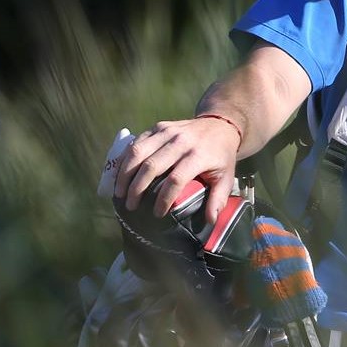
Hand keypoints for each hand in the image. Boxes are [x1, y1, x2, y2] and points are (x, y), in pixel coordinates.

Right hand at [113, 115, 241, 220]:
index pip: (176, 179)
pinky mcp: (159, 126)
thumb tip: (210, 221)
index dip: (164, 198)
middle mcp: (181, 141)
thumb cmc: (221, 156)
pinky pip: (137, 141)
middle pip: (152, 165)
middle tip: (130, 206)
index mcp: (199, 155)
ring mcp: (168, 131)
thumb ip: (218, 200)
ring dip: (125, 173)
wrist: (219, 125)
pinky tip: (120, 174)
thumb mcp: (226, 178)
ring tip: (120, 192)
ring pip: (139, 151)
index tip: (157, 213)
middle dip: (137, 188)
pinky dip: (126, 158)